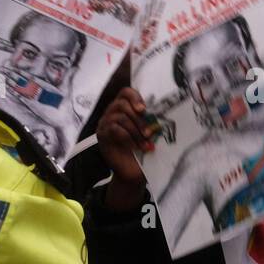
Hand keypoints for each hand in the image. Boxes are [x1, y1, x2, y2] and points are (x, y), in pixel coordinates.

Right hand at [97, 87, 150, 209]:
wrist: (133, 171)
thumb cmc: (142, 148)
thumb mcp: (148, 131)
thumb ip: (149, 119)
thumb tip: (162, 109)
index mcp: (123, 108)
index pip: (125, 92)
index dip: (135, 97)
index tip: (144, 109)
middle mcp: (111, 113)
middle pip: (121, 104)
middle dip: (138, 118)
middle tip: (148, 132)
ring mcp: (104, 124)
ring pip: (119, 117)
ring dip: (135, 130)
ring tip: (145, 143)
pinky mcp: (102, 136)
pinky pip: (114, 129)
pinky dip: (127, 138)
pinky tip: (135, 147)